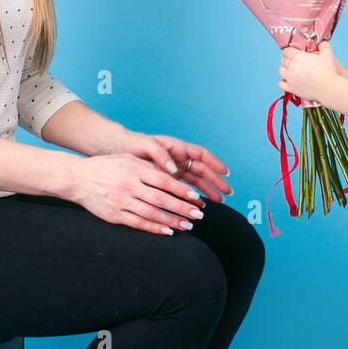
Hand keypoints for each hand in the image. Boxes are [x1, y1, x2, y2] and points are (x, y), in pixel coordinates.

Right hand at [69, 153, 207, 235]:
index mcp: (135, 169)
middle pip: (161, 200)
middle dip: (182, 208)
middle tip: (199, 215)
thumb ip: (149, 167)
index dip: (182, 191)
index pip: (164, 181)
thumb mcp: (128, 160)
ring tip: (187, 225)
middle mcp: (129, 185)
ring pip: (151, 214)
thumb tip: (174, 175)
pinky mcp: (114, 215)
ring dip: (172, 221)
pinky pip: (138, 223)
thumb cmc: (107, 166)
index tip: (196, 198)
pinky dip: (154, 228)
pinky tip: (168, 231)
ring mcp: (121, 202)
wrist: (77, 178)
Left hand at [114, 129, 232, 203]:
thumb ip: (161, 156)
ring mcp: (174, 169)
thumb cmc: (134, 145)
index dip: (214, 163)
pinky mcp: (167, 179)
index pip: (201, 154)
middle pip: (202, 170)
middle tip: (228, 192)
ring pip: (195, 180)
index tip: (225, 172)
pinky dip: (192, 195)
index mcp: (177, 148)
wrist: (119, 150)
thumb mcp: (146, 146)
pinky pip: (184, 187)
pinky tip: (199, 203)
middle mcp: (179, 158)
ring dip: (207, 190)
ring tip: (218, 201)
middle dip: (215, 180)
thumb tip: (174, 169)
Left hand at [279, 40, 340, 103]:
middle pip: (283, 60)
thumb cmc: (328, 71)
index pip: (286, 51)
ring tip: (291, 70)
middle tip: (293, 61)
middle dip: (287, 59)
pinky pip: (280, 84)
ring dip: (285, 69)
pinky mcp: (291, 88)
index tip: (292, 52)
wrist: (328, 88)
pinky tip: (288, 81)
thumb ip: (323, 46)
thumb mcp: (327, 54)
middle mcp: (291, 66)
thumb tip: (321, 43)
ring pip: (281, 70)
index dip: (288, 50)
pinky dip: (283, 82)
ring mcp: (290, 78)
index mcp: (298, 56)